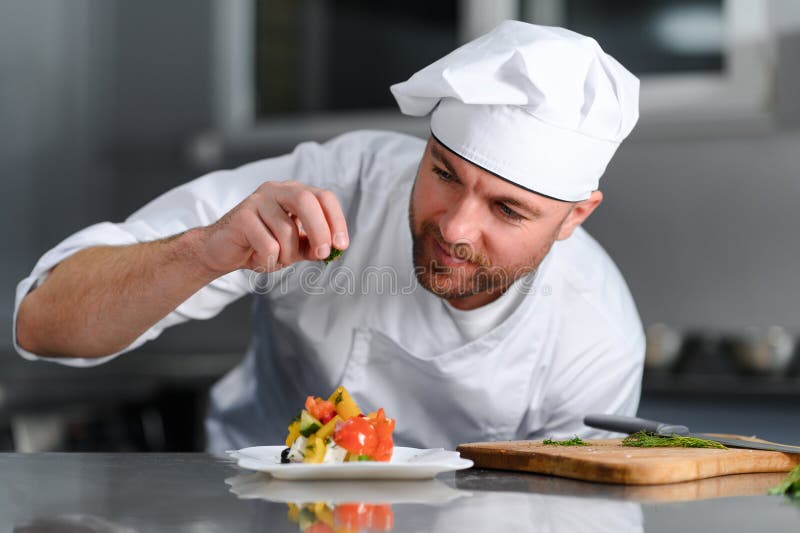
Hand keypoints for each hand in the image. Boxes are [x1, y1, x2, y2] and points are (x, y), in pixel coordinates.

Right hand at [198, 181, 348, 274]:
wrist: (222, 251)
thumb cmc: (261, 246)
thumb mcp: (294, 247)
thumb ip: (313, 245)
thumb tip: (333, 248)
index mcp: (294, 193)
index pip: (324, 197)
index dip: (337, 220)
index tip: (342, 245)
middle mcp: (277, 190)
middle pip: (306, 201)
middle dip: (320, 230)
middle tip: (323, 254)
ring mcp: (258, 200)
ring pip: (286, 229)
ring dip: (288, 254)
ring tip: (277, 259)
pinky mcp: (242, 216)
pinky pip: (268, 244)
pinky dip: (269, 259)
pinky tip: (258, 258)